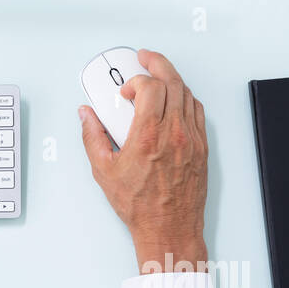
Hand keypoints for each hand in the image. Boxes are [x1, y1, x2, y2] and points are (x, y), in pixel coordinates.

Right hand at [79, 49, 208, 271]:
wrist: (169, 229)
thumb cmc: (139, 206)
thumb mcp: (104, 170)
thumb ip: (92, 136)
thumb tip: (86, 116)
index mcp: (148, 136)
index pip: (151, 87)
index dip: (136, 80)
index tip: (125, 90)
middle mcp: (174, 134)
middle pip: (173, 82)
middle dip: (157, 64)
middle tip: (144, 58)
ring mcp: (192, 140)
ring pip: (188, 94)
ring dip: (172, 80)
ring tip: (159, 77)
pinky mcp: (202, 148)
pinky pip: (198, 112)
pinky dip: (186, 99)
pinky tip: (175, 100)